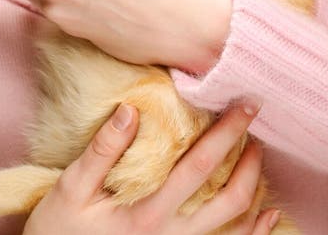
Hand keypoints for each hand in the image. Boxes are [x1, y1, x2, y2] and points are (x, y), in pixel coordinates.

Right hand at [23, 102, 279, 233]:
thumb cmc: (59, 230)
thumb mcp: (71, 188)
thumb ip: (102, 151)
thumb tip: (130, 109)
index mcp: (147, 213)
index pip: (198, 167)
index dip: (226, 134)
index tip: (243, 105)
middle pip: (229, 198)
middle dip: (249, 157)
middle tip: (255, 119)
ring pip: (236, 227)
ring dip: (254, 188)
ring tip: (257, 153)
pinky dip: (255, 231)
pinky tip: (268, 211)